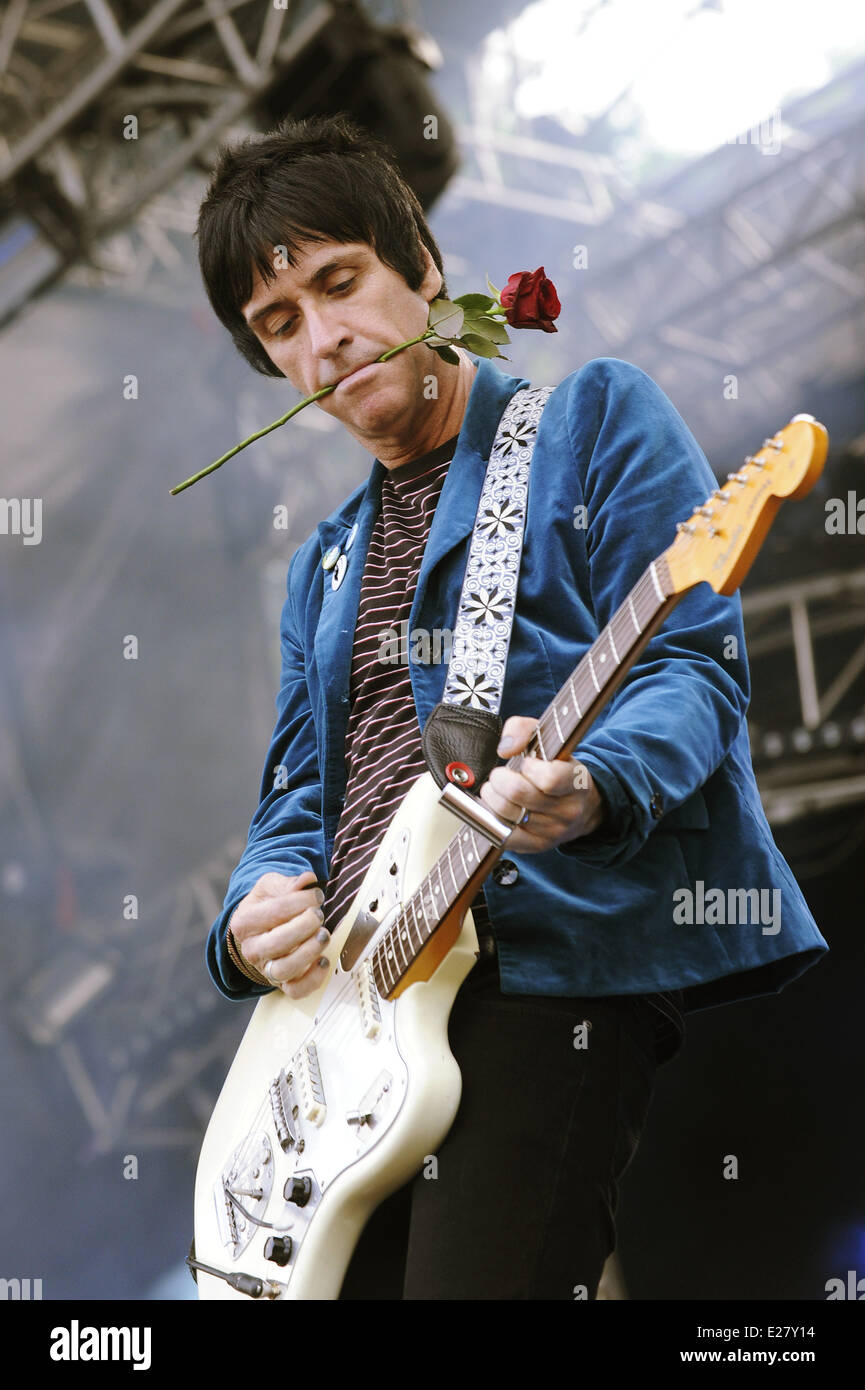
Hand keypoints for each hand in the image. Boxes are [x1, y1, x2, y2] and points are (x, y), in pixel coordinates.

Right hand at [229, 869, 329, 998]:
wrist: (261, 928)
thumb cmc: (267, 905)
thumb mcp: (271, 887)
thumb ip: (288, 882)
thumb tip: (306, 881)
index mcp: (244, 922)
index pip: (272, 913)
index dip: (300, 901)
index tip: (316, 895)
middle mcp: (252, 949)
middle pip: (276, 943)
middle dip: (304, 926)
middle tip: (319, 914)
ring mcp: (266, 969)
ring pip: (284, 970)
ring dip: (309, 952)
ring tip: (323, 935)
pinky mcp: (282, 983)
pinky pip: (295, 990)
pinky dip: (312, 979)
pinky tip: (324, 961)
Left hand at [478, 716, 606, 853]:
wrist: (583, 806)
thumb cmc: (559, 767)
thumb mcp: (547, 738)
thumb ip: (522, 729)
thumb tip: (505, 749)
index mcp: (576, 781)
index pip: (550, 778)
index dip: (529, 767)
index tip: (526, 762)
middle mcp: (568, 810)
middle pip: (519, 794)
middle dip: (499, 779)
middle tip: (500, 775)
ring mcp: (553, 832)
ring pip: (506, 814)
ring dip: (492, 797)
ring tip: (497, 789)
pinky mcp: (536, 846)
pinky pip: (503, 836)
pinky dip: (491, 819)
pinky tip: (495, 808)